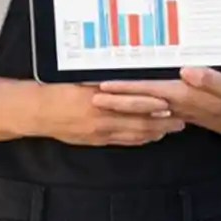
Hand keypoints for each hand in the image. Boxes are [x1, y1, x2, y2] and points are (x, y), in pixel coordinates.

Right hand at [32, 83, 185, 146]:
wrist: (38, 111)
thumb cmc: (57, 91)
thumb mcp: (80, 80)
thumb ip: (102, 83)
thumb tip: (123, 79)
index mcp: (99, 100)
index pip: (133, 104)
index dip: (153, 105)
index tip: (170, 102)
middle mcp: (102, 118)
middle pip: (139, 123)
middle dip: (162, 122)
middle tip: (182, 120)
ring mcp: (99, 132)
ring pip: (134, 134)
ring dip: (154, 132)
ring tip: (171, 128)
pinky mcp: (95, 140)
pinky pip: (122, 141)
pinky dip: (138, 139)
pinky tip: (148, 137)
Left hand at [93, 67, 220, 134]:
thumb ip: (211, 79)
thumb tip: (187, 73)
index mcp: (183, 96)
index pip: (146, 91)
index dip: (124, 89)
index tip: (102, 87)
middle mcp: (175, 105)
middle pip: (138, 102)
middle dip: (113, 99)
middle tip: (88, 95)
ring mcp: (176, 109)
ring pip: (143, 107)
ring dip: (122, 103)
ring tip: (100, 97)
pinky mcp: (180, 109)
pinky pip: (153, 109)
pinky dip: (138, 106)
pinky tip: (126, 104)